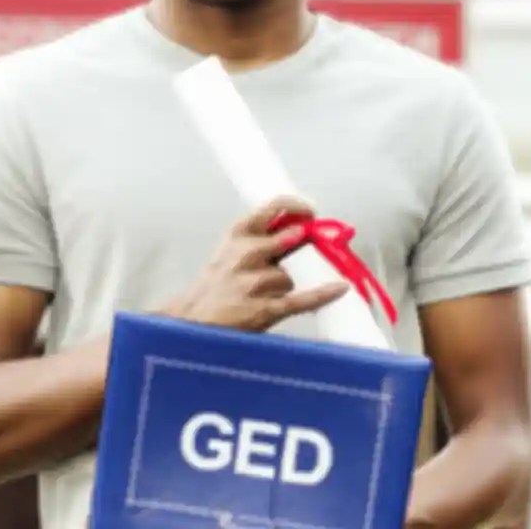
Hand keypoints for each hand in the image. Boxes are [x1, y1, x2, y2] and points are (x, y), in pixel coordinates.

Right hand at [168, 196, 349, 332]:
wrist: (191, 322)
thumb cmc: (214, 287)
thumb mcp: (228, 252)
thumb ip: (261, 239)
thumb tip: (300, 229)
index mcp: (236, 234)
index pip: (272, 208)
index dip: (297, 207)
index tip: (310, 212)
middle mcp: (244, 254)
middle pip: (289, 240)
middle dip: (300, 245)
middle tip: (306, 249)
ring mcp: (253, 283)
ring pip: (290, 275)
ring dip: (287, 284)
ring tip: (267, 295)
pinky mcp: (263, 310)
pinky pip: (301, 299)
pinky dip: (322, 294)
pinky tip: (340, 288)